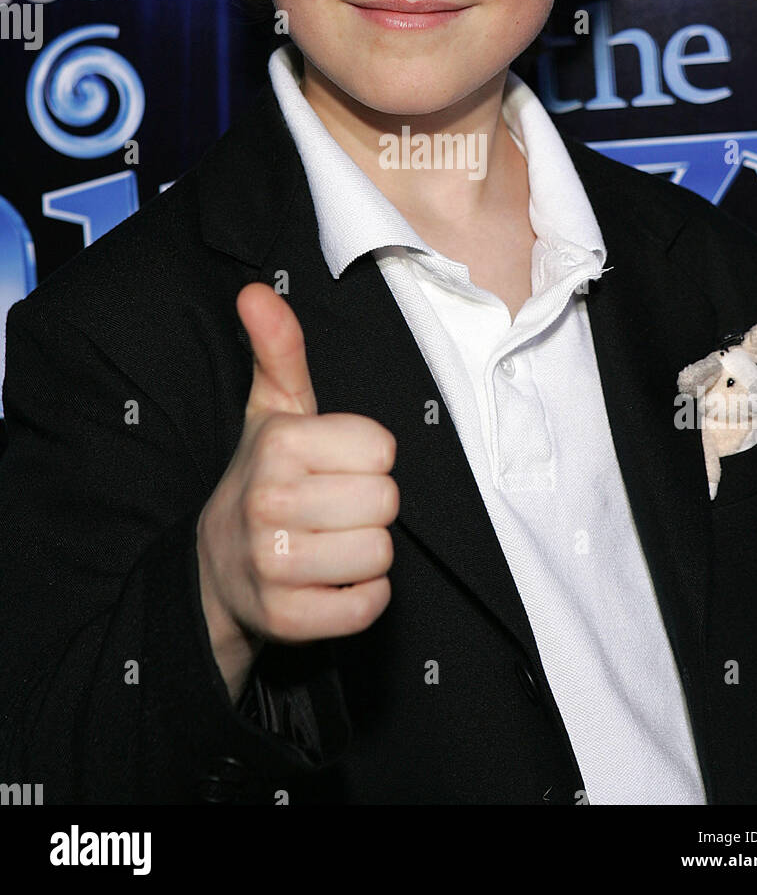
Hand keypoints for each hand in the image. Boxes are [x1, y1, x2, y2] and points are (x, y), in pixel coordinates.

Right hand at [196, 282, 398, 699]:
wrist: (216, 568)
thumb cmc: (265, 477)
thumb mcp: (272, 410)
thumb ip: (279, 348)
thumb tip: (256, 290)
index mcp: (278, 444)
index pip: (383, 449)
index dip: (367, 459)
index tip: (334, 465)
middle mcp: (269, 503)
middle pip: (387, 502)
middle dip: (370, 507)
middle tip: (334, 508)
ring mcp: (274, 565)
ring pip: (380, 554)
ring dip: (366, 553)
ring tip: (330, 542)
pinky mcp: (286, 619)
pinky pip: (368, 606)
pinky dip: (361, 598)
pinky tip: (329, 581)